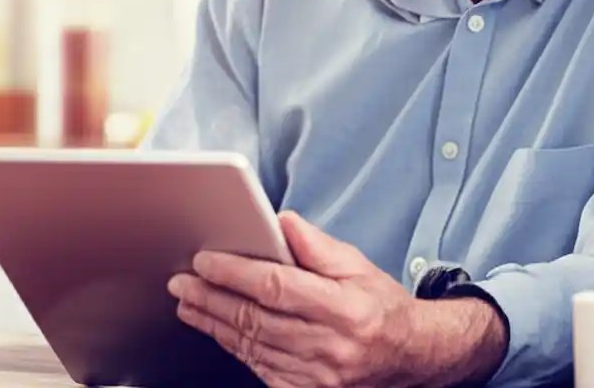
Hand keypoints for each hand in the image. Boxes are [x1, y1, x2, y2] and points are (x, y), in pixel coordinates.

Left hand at [168, 211, 506, 386]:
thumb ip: (317, 246)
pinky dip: (234, 346)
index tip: (206, 261)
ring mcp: (316, 376)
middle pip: (255, 318)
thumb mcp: (358, 266)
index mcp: (345, 309)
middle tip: (183, 281)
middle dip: (211, 297)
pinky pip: (259, 367)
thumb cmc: (382, 308)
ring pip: (251, 345)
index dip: (235, 273)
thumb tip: (282, 222)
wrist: (410, 356)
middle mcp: (329, 346)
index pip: (277, 287)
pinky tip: (218, 330)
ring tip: (189, 302)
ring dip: (213, 322)